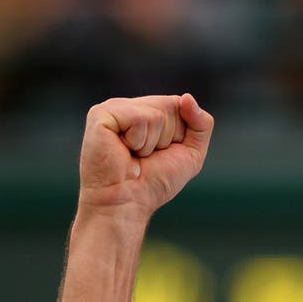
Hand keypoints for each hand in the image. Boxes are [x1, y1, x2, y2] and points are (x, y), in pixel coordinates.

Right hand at [78, 93, 213, 215]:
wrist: (127, 204)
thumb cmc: (154, 183)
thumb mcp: (190, 153)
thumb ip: (201, 124)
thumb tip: (187, 97)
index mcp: (145, 111)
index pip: (179, 105)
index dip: (178, 135)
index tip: (159, 154)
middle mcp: (128, 106)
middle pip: (170, 106)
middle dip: (166, 139)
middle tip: (143, 157)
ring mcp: (112, 108)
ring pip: (156, 113)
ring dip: (152, 143)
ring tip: (132, 156)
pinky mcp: (101, 114)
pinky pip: (139, 118)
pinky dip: (138, 141)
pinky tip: (122, 151)